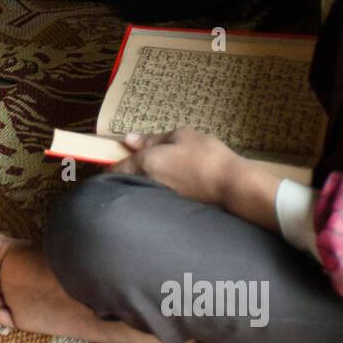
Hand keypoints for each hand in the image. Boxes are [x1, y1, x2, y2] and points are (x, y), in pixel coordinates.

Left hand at [107, 128, 241, 206]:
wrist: (231, 185)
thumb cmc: (207, 156)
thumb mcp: (180, 136)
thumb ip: (151, 139)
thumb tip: (128, 140)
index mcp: (145, 163)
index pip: (114, 170)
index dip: (111, 164)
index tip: (115, 158)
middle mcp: (148, 182)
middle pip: (125, 182)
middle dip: (126, 174)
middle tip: (138, 162)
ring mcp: (159, 196)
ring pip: (140, 190)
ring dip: (141, 182)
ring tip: (160, 171)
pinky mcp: (172, 206)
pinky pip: (155, 196)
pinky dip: (157, 190)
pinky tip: (173, 182)